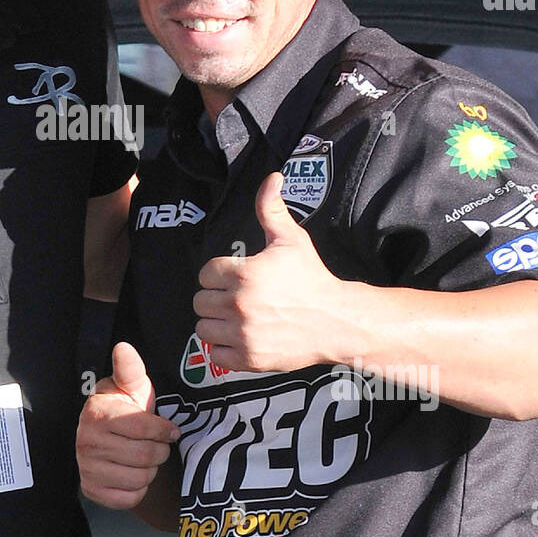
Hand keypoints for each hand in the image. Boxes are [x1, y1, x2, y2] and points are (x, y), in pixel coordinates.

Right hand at [77, 342, 179, 509]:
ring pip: (140, 478)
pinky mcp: (91, 490)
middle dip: (159, 451)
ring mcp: (86, 468)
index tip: (169, 430)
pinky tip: (132, 473)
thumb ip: (130, 369)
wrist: (111, 440)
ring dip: (150, 470)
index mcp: (97, 413)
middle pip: (146, 456)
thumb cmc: (126, 410)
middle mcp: (87, 441)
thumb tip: (123, 347)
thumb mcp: (131, 387)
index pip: (145, 428)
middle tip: (155, 444)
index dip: (164, 430)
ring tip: (143, 457)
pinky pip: (129, 498)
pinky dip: (138, 489)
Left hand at [194, 172, 361, 373]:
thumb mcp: (291, 239)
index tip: (235, 277)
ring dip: (216, 324)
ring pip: (203, 329)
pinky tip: (240, 338)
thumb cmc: (311, 278)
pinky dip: (224, 349)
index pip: (206, 274)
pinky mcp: (249, 359)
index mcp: (244, 274)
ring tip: (236, 318)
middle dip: (215, 298)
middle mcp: (239, 305)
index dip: (219, 274)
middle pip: (200, 301)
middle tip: (236, 297)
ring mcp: (243, 334)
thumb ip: (271, 209)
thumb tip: (272, 177)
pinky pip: (215, 356)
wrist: (337, 321)